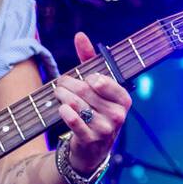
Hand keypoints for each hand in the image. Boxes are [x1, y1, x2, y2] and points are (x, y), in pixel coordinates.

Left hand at [53, 32, 132, 175]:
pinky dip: (65, 111)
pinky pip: (74, 121)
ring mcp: (105, 129)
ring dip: (62, 96)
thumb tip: (80, 35)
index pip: (102, 80)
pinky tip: (62, 108)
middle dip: (67, 85)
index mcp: (124, 99)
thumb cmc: (95, 109)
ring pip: (76, 104)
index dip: (88, 77)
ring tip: (58, 94)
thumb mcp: (97, 86)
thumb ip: (89, 59)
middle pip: (84, 90)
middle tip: (61, 85)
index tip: (83, 79)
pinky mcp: (90, 139)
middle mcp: (118, 114)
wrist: (93, 148)